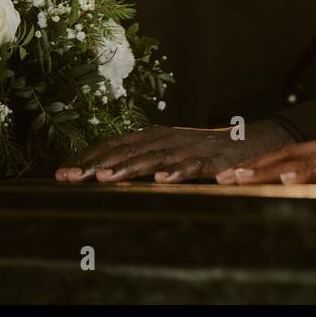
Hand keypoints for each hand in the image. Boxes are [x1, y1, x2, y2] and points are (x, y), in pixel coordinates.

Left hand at [54, 120, 296, 183]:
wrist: (254, 141)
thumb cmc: (207, 151)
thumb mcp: (171, 151)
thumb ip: (143, 157)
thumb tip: (101, 171)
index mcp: (157, 135)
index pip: (115, 143)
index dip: (88, 155)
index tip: (61, 170)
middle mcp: (170, 138)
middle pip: (128, 150)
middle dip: (96, 163)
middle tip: (69, 176)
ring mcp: (191, 148)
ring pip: (155, 157)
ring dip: (129, 167)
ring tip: (103, 177)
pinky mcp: (214, 160)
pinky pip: (194, 167)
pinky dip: (178, 172)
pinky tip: (162, 181)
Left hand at [216, 130, 315, 191]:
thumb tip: (307, 198)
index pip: (294, 155)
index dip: (261, 165)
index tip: (232, 177)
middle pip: (293, 154)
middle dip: (255, 167)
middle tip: (222, 180)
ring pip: (308, 159)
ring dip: (271, 170)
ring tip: (242, 180)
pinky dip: (310, 174)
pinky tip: (289, 181)